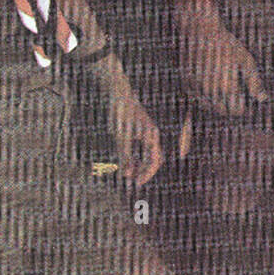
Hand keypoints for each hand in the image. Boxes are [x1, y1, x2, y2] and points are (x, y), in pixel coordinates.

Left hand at [110, 71, 163, 187]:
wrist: (119, 92)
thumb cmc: (120, 113)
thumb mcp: (120, 136)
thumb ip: (124, 155)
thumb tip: (126, 173)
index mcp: (151, 135)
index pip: (155, 160)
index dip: (146, 174)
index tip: (137, 182)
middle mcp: (152, 134)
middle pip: (154, 159)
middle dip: (143, 171)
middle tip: (132, 180)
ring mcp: (147, 131)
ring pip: (147, 154)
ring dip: (138, 164)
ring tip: (126, 172)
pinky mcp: (140, 129)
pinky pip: (141, 147)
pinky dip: (134, 156)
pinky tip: (126, 161)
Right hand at [177, 13, 266, 116]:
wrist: (200, 31)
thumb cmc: (227, 45)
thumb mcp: (246, 60)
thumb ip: (255, 82)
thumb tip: (263, 99)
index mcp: (227, 87)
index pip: (237, 110)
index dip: (243, 108)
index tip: (245, 102)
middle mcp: (211, 91)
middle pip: (224, 111)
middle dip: (231, 108)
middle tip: (236, 97)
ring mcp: (197, 89)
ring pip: (211, 107)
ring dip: (219, 103)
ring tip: (225, 88)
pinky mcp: (187, 85)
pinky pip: (199, 99)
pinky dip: (207, 97)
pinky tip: (213, 86)